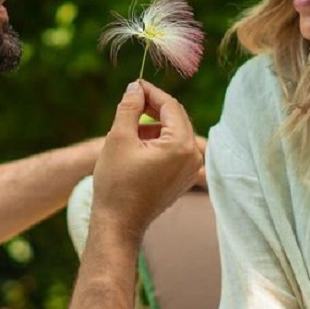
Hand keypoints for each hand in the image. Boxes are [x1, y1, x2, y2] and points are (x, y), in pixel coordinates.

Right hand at [91, 80, 201, 243]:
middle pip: (177, 118)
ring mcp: (190, 170)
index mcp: (181, 145)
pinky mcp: (183, 179)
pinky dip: (159, 141)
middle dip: (154, 107)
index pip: (170, 106)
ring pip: (176, 133)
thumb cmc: (116, 182)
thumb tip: (136, 87)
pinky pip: (176, 150)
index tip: (134, 85)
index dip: (151, 92)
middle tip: (132, 100)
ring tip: (131, 126)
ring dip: (155, 124)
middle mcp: (193, 157)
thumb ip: (130, 107)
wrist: (118, 223)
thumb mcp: (119, 138)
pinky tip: (138, 144)